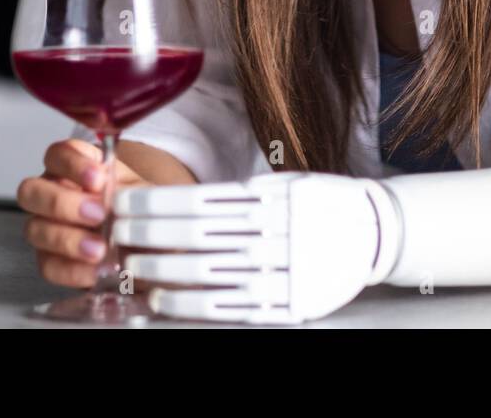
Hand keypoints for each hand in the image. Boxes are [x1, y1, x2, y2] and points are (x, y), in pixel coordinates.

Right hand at [16, 138, 152, 288]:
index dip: (73, 164)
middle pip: (31, 190)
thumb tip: (117, 199)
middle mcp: (52, 193)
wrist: (149, 248)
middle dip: (63, 203)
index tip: (99, 179)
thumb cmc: (139, 212)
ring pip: (34, 229)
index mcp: (75, 168)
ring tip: (100, 249)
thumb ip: (129, 192)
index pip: (58, 154)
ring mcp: (45, 227)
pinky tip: (97, 269)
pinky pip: (48, 265)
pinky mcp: (49, 260)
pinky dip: (73, 269)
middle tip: (98, 215)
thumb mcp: (142, 195)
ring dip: (68, 239)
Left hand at [112, 172, 401, 323]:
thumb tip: (177, 203)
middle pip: (195, 237)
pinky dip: (186, 305)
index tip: (124, 205)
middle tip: (116, 235)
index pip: (197, 200)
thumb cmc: (320, 202)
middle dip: (147, 237)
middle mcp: (275, 232)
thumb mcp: (283, 182)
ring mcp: (281, 270)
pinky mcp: (284, 304)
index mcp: (272, 197)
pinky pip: (225, 308)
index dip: (154, 205)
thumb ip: (238, 194)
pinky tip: (164, 301)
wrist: (373, 234)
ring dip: (160, 273)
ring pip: (205, 275)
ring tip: (133, 268)